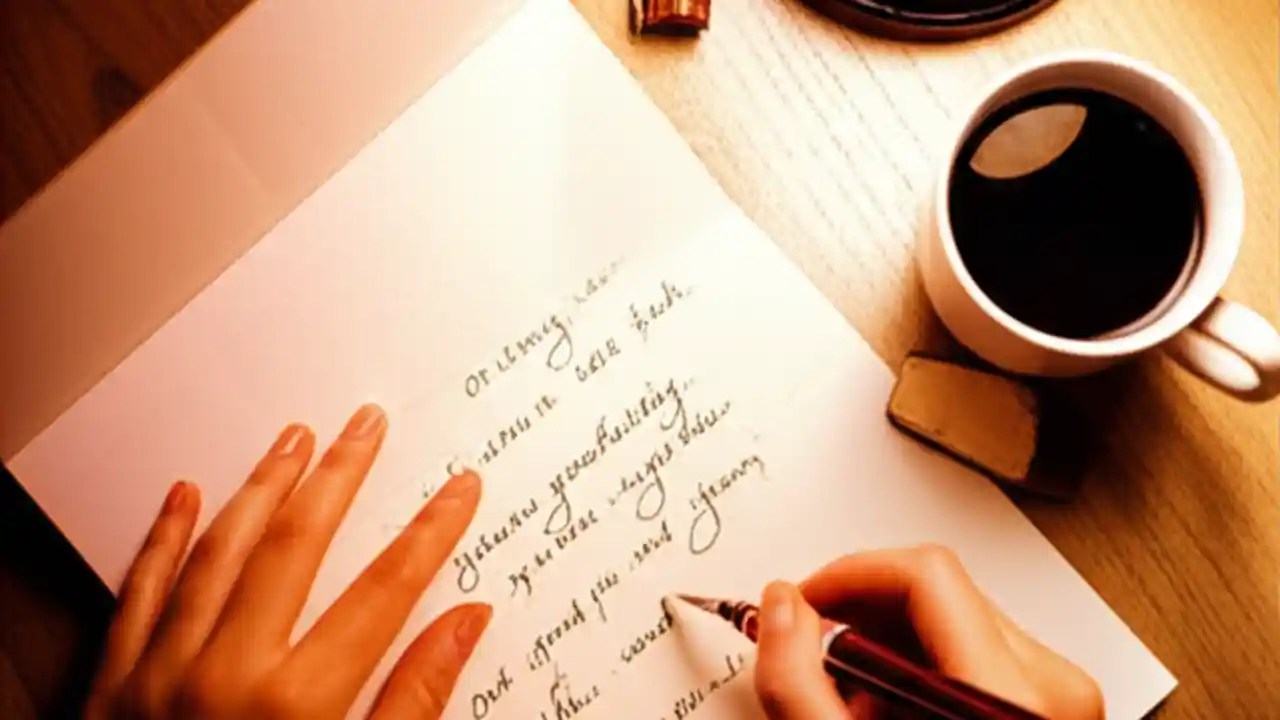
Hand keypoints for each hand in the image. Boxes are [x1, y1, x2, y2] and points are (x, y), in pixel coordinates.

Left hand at [84, 404, 486, 718]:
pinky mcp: (109, 688)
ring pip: (216, 553)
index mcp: (296, 705)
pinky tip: (183, 494)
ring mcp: (160, 674)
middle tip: (367, 422)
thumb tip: (468, 623)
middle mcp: (225, 673)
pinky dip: (161, 540)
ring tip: (293, 439)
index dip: (428, 534)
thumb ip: (413, 703)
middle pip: (295, 547)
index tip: (460, 488)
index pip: (383, 592)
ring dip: (259, 488)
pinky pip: (137, 593)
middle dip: (339, 477)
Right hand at [752, 545, 1103, 719]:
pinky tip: (888, 717)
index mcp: (1010, 697)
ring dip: (885, 648)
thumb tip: (782, 607)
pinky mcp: (1051, 710)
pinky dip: (916, 673)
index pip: (926, 574)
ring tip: (854, 708)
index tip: (803, 601)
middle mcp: (1051, 688)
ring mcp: (1059, 699)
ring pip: (953, 620)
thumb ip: (799, 683)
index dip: (848, 575)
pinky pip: (973, 654)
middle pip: (937, 591)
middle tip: (815, 662)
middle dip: (860, 618)